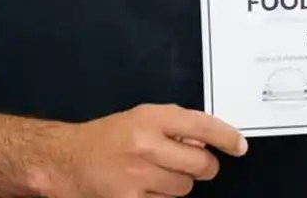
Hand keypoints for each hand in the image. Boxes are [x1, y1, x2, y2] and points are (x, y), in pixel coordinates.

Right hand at [42, 104, 247, 197]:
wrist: (67, 161)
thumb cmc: (106, 138)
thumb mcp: (139, 118)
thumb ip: (173, 125)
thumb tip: (209, 140)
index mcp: (149, 118)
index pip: (201, 126)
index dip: (226, 138)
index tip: (239, 146)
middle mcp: (145, 145)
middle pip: (200, 164)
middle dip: (203, 167)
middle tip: (193, 164)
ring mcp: (138, 176)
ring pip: (185, 188)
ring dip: (178, 184)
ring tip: (156, 174)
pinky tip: (145, 189)